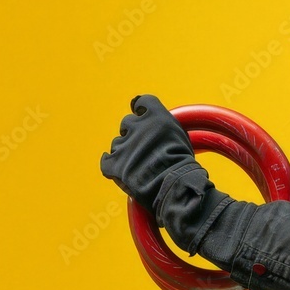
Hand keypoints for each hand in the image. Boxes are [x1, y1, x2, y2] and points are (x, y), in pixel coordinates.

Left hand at [100, 94, 197, 210]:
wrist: (176, 187)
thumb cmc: (183, 164)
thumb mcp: (180, 136)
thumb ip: (164, 126)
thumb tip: (156, 126)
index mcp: (155, 116)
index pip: (142, 102)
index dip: (142, 109)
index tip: (141, 114)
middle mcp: (138, 126)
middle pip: (127, 123)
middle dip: (133, 133)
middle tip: (142, 147)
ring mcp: (124, 145)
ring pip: (118, 143)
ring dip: (125, 151)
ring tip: (138, 165)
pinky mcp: (115, 164)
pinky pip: (106, 161)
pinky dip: (111, 165)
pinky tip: (118, 169)